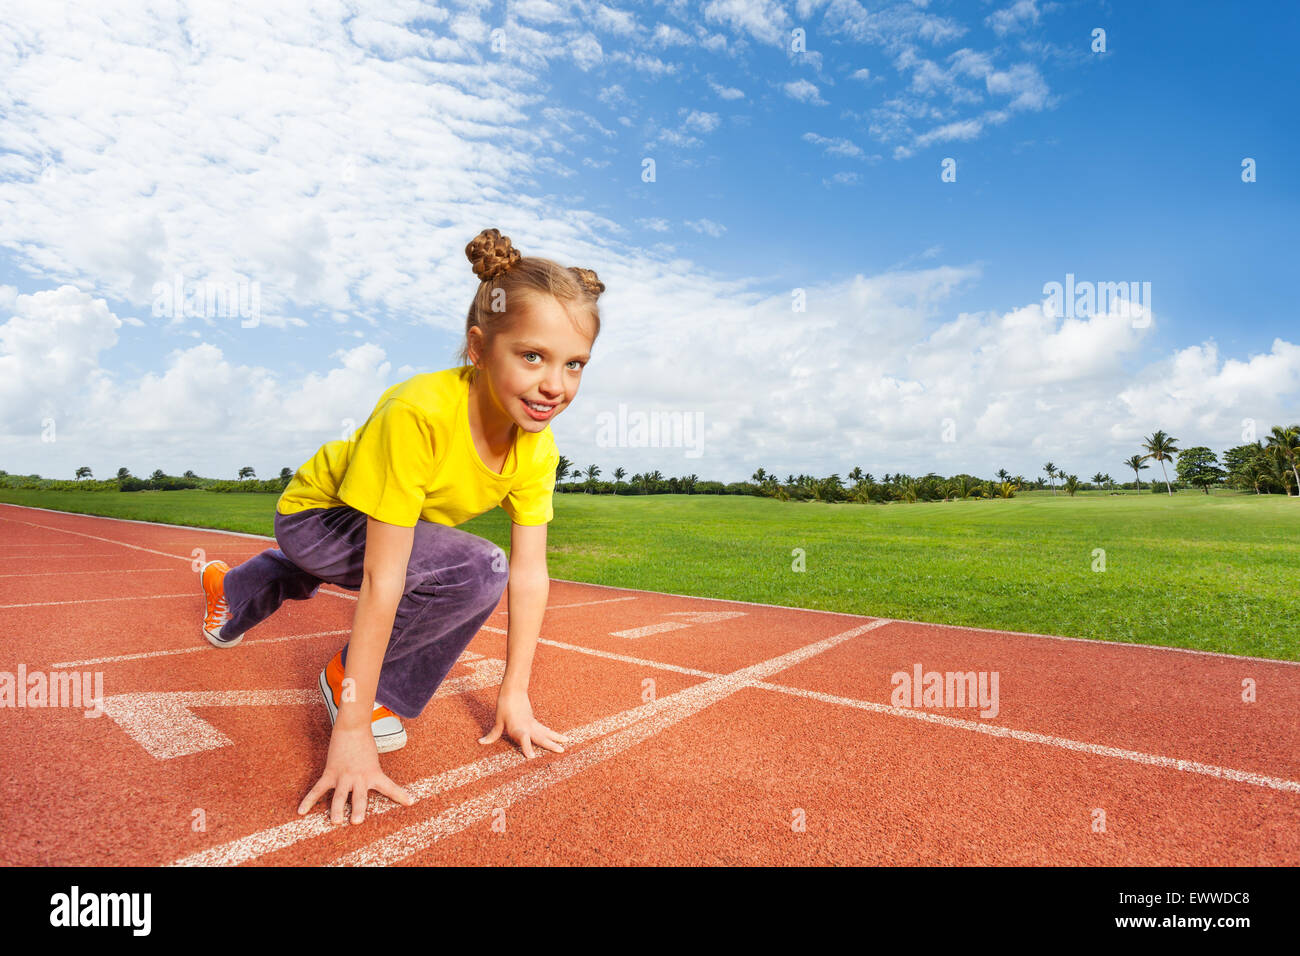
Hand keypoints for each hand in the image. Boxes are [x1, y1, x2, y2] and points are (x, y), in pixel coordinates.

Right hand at [297, 723, 415, 823]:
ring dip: (337, 810)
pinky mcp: (330, 773)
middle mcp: (359, 777)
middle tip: (357, 822)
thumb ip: (371, 775)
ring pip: (340, 796)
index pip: (390, 787)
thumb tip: (368, 784)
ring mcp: (344, 776)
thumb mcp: (373, 760)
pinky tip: (302, 811)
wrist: (352, 727)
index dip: (401, 795)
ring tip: (336, 821)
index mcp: (374, 774)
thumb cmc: (364, 743)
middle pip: (360, 797)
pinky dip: (309, 800)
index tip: (412, 803)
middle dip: (359, 810)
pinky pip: (318, 789)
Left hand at [478, 689, 567, 758]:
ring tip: (567, 741)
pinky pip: (544, 728)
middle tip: (562, 751)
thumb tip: (481, 742)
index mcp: (518, 728)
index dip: (527, 748)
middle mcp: (528, 726)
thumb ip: (493, 734)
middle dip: (551, 745)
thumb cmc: (505, 705)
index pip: (523, 739)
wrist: (513, 689)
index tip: (531, 757)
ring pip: (546, 732)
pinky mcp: (533, 720)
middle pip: (541, 737)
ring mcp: (532, 723)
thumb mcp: (498, 721)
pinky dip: (551, 733)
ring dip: (556, 737)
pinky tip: (556, 736)